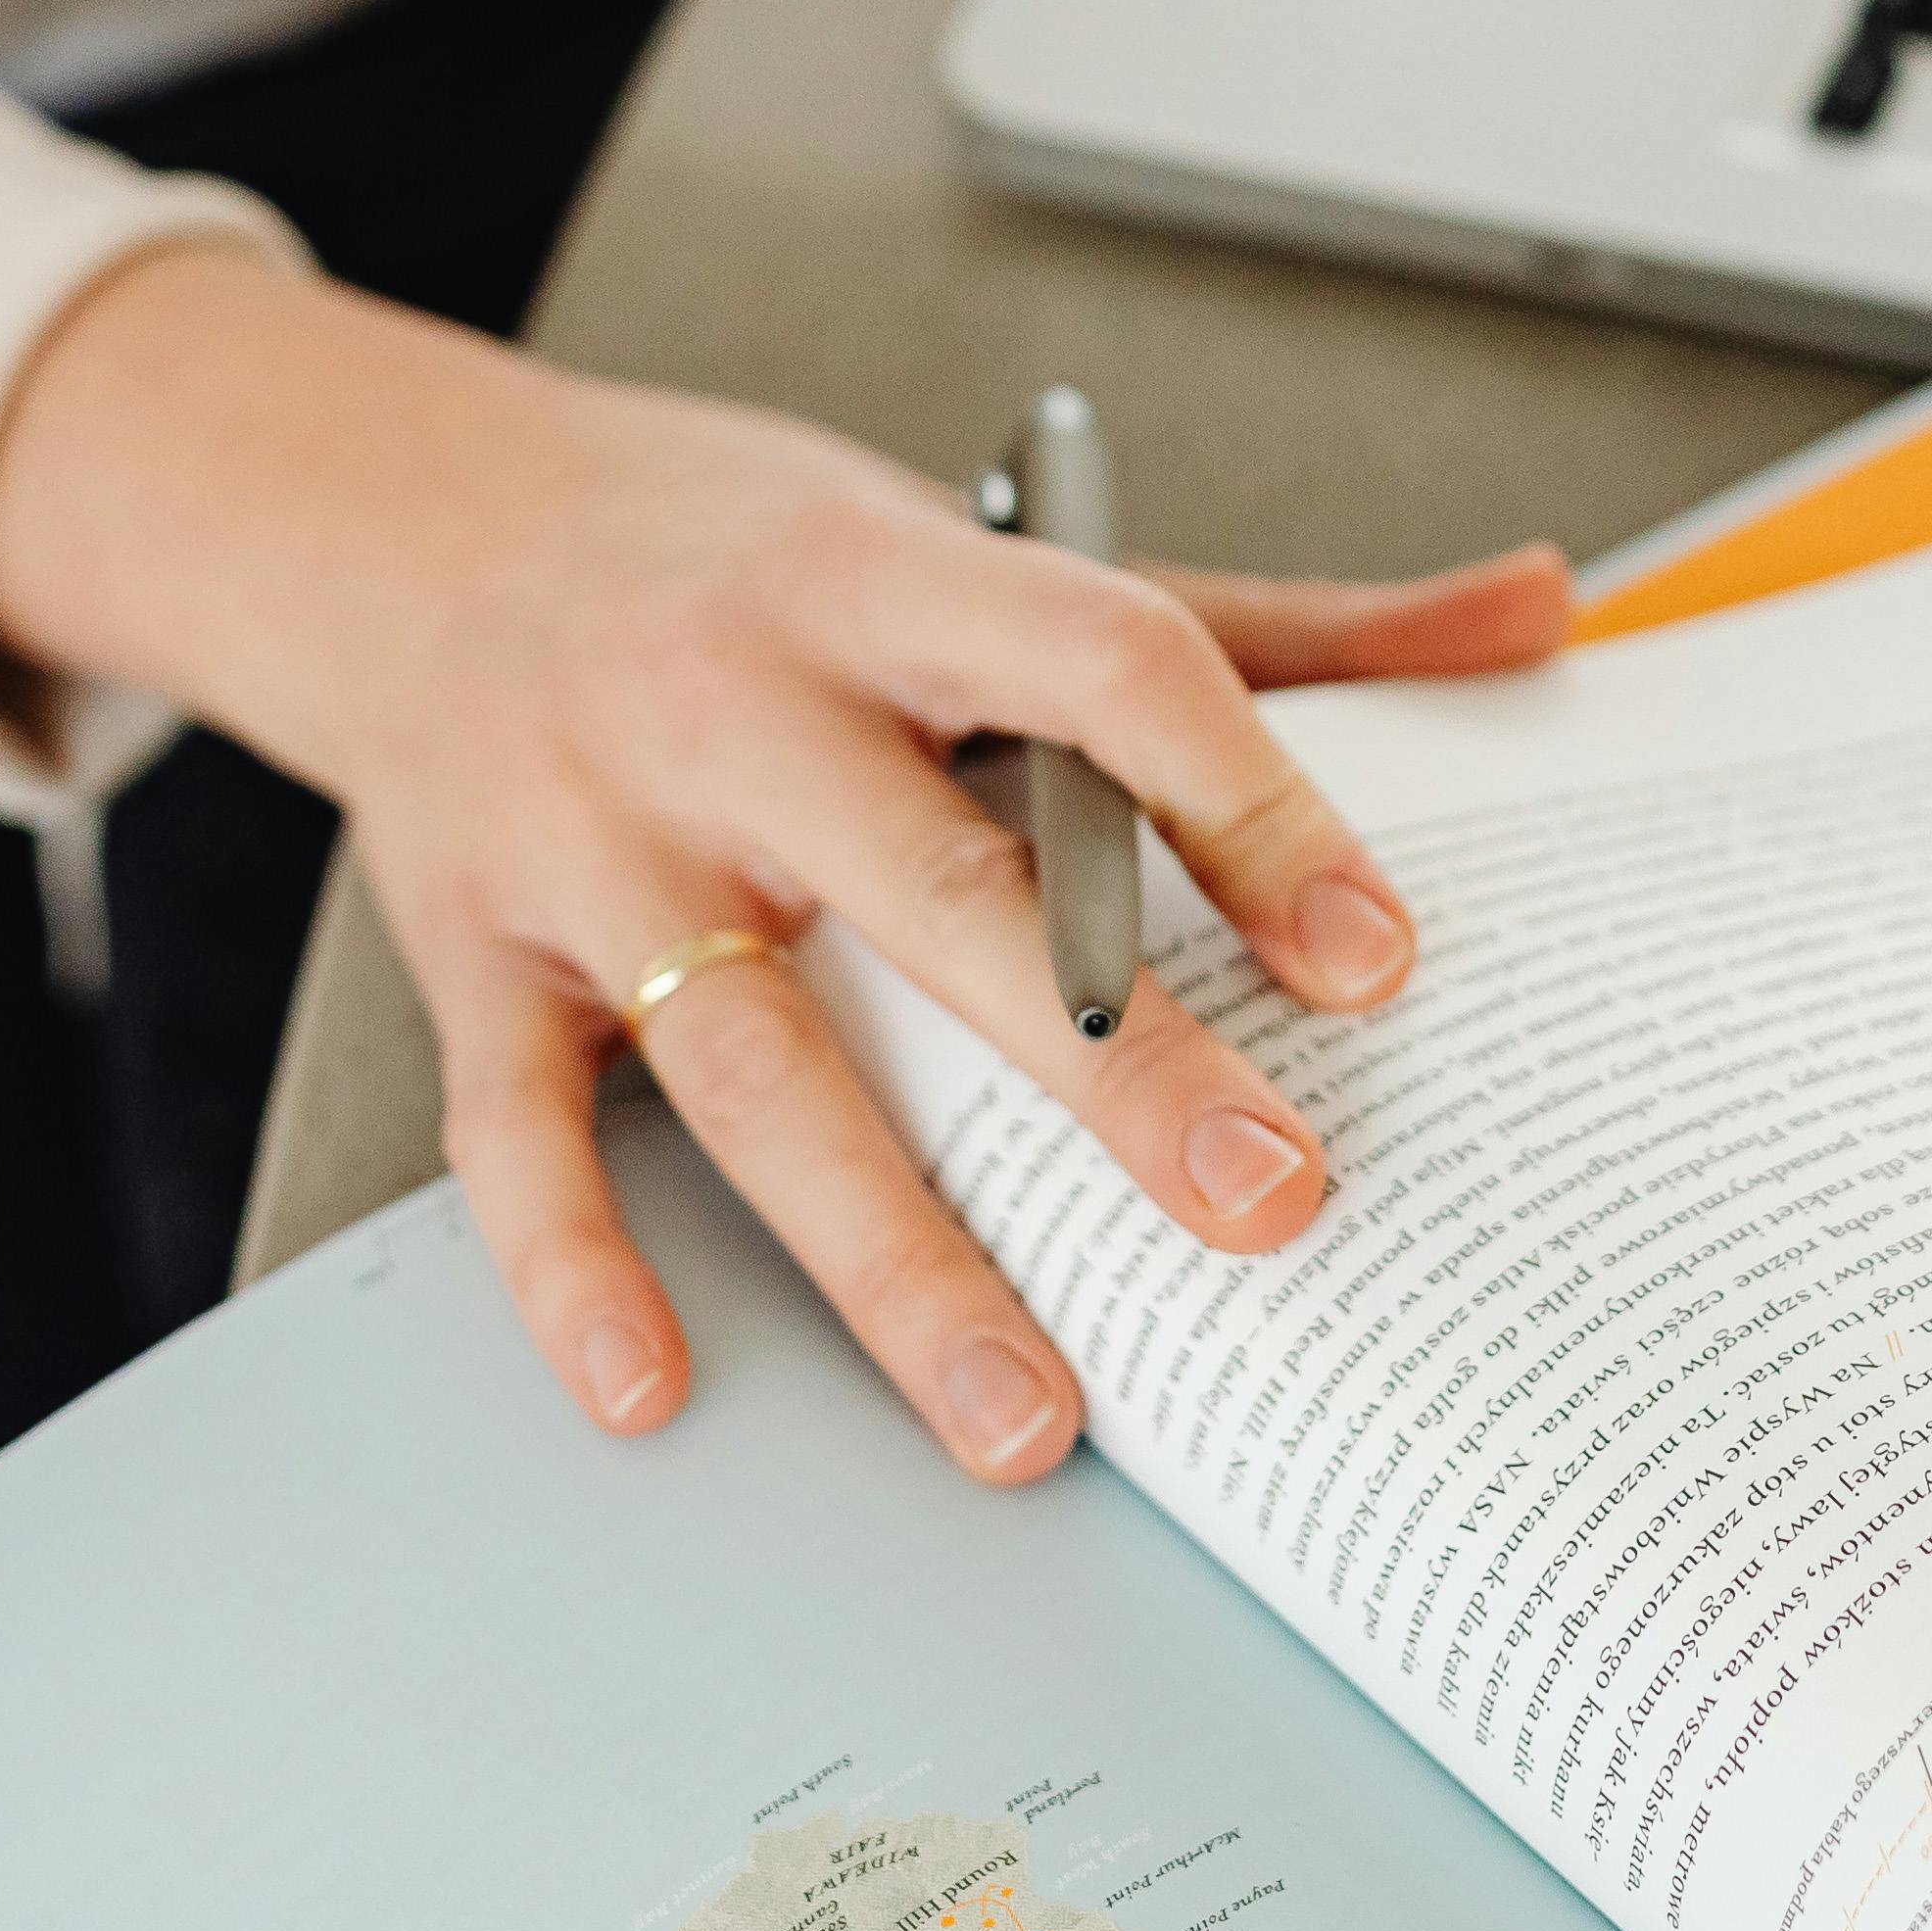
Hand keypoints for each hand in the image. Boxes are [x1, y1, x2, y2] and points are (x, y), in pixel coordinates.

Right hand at [0, 249, 1572, 1477]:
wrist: (398, 518)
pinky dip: (573, 1267)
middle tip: (1266, 1203)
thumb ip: (1250, 614)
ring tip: (1031, 1412)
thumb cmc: (727, 552)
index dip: (1246, 804)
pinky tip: (662, 1384)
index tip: (1371, 957)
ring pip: (746, 1059)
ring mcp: (588, 841)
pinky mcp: (477, 957)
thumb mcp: (972, 544)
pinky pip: (515, 1133)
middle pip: (937, 893)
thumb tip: (1533, 614)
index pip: (1096, 666)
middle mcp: (726, 707)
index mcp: (875, 580)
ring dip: (890, 1248)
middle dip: (1110, 1063)